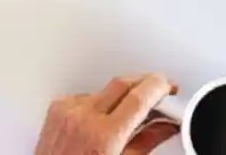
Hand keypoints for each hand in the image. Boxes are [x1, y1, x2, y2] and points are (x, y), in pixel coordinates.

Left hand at [36, 73, 178, 154]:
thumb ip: (147, 141)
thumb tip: (165, 125)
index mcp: (104, 136)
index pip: (139, 97)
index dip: (159, 86)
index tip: (169, 87)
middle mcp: (84, 118)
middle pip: (122, 83)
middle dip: (144, 83)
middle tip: (158, 92)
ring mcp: (67, 111)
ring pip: (104, 89)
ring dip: (120, 97)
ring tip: (124, 118)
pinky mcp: (57, 108)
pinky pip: (85, 96)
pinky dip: (98, 104)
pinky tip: (100, 120)